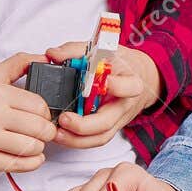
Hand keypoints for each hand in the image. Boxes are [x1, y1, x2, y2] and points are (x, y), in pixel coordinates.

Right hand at [0, 51, 56, 172]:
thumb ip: (20, 63)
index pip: (40, 106)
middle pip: (39, 128)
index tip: (42, 115)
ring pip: (32, 147)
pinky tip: (31, 156)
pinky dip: (32, 162)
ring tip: (33, 142)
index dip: (46, 112)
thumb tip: (47, 57)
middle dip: (47, 131)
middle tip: (42, 131)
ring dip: (39, 146)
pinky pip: (18, 165)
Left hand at [46, 41, 161, 148]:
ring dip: (76, 138)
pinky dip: (76, 140)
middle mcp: (124, 104)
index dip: (117, 87)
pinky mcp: (108, 128)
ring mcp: (117, 119)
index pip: (129, 87)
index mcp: (130, 81)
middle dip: (84, 125)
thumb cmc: (121, 63)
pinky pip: (94, 140)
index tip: (103, 83)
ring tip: (56, 132)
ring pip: (100, 136)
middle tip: (64, 118)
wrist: (138, 76)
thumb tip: (53, 54)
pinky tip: (61, 135)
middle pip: (108, 121)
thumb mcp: (103, 50)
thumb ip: (76, 50)